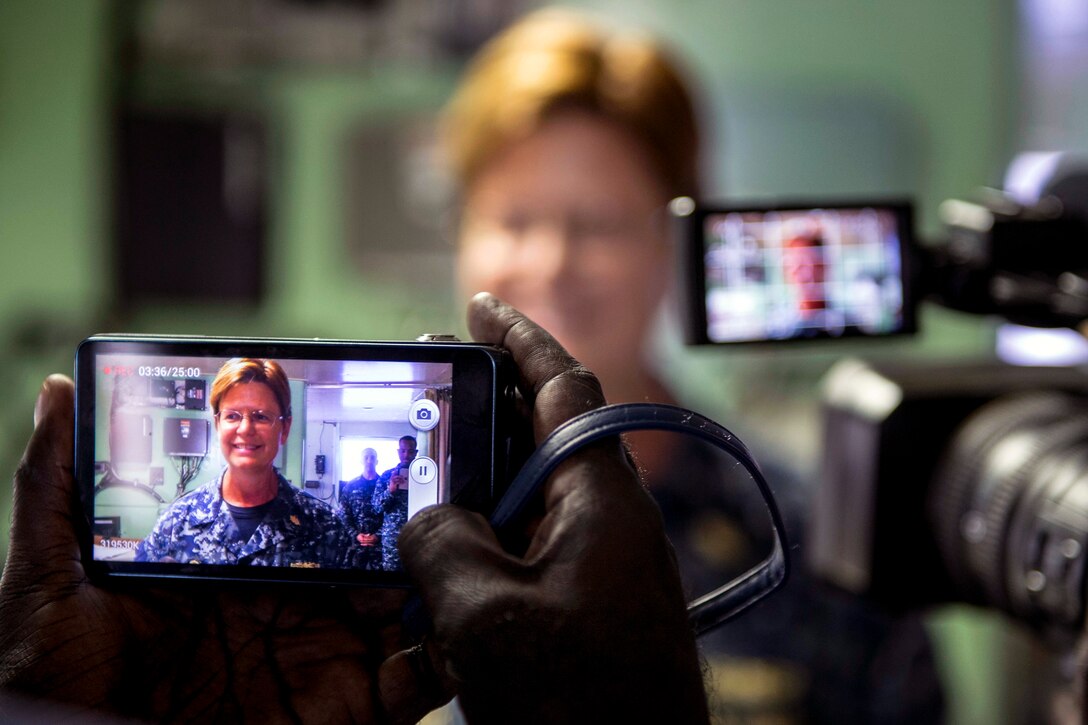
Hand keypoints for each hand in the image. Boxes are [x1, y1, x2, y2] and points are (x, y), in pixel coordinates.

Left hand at [0, 376, 443, 722]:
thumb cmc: (53, 685)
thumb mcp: (46, 580)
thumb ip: (58, 490)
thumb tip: (60, 390)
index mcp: (240, 568)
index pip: (311, 513)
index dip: (351, 478)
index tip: (386, 428)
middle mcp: (292, 606)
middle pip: (374, 552)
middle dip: (419, 516)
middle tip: (453, 475)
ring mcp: (324, 656)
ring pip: (409, 604)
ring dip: (444, 569)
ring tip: (468, 533)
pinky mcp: (348, 707)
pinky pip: (414, 680)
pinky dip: (447, 651)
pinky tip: (454, 619)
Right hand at [386, 293, 708, 722]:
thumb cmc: (577, 703)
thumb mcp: (485, 616)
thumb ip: (444, 544)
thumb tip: (433, 520)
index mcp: (601, 497)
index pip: (564, 386)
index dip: (520, 337)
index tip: (479, 304)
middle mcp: (609, 519)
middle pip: (543, 434)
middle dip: (484, 406)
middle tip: (428, 383)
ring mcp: (602, 565)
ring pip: (530, 498)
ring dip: (476, 486)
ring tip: (417, 483)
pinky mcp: (589, 606)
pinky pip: (530, 552)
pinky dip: (485, 547)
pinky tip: (440, 572)